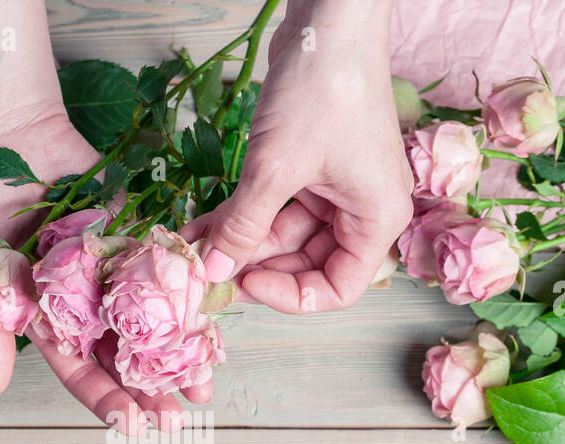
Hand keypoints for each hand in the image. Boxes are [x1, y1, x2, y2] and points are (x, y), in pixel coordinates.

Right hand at [0, 114, 207, 433]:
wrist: (4, 131)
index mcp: (45, 318)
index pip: (77, 368)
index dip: (102, 397)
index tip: (128, 424)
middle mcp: (83, 303)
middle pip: (121, 356)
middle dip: (148, 390)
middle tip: (176, 421)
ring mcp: (111, 271)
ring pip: (150, 323)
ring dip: (176, 357)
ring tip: (201, 387)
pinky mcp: (135, 237)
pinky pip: (165, 271)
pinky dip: (187, 298)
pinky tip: (208, 325)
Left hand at [187, 0, 411, 312]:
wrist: (329, 20)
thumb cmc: (323, 90)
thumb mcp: (276, 168)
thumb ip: (244, 226)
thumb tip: (213, 273)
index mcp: (377, 220)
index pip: (338, 288)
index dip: (290, 295)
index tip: (244, 283)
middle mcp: (361, 209)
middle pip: (306, 263)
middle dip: (253, 266)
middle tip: (203, 271)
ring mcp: (335, 188)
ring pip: (281, 235)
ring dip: (236, 241)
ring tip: (188, 248)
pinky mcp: (308, 167)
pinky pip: (272, 206)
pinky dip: (238, 215)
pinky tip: (197, 226)